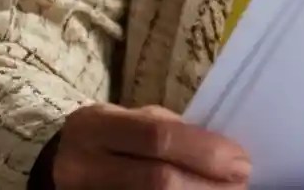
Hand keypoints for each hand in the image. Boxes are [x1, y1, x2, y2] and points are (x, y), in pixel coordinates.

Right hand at [51, 104, 250, 188]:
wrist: (61, 167)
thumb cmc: (111, 139)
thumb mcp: (132, 121)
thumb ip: (172, 132)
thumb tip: (226, 156)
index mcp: (95, 126)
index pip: (158, 138)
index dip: (205, 152)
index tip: (241, 161)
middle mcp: (83, 166)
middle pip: (158, 181)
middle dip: (209, 186)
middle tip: (242, 185)